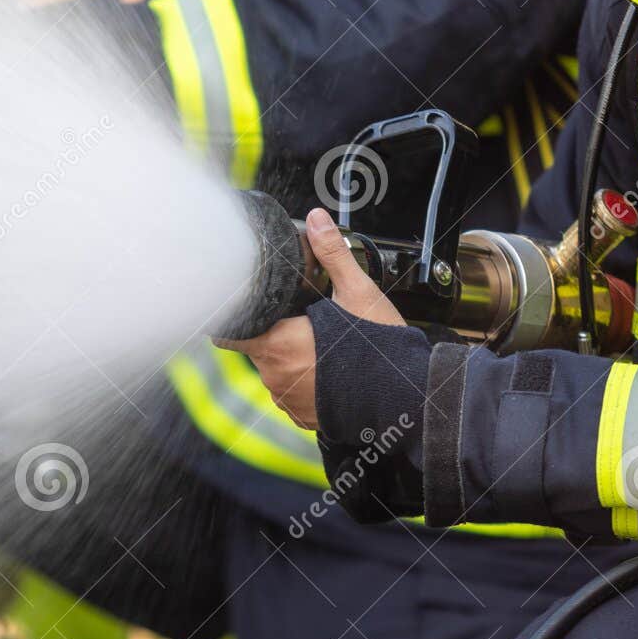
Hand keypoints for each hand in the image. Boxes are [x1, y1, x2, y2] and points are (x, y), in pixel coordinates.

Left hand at [215, 207, 403, 430]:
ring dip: (293, 359)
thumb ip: (332, 255)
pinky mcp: (305, 418)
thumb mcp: (357, 293)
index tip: (247, 310)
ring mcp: (288, 401)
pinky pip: (294, 394)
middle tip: (309, 321)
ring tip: (326, 348)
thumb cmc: (381, 350)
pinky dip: (307, 382)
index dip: (235, 320)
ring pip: (278, 371)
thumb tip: (317, 220)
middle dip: (279, 333)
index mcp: (277, 345)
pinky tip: (331, 372)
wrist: (406, 398)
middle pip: (260, 347)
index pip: (230, 334)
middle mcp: (274, 377)